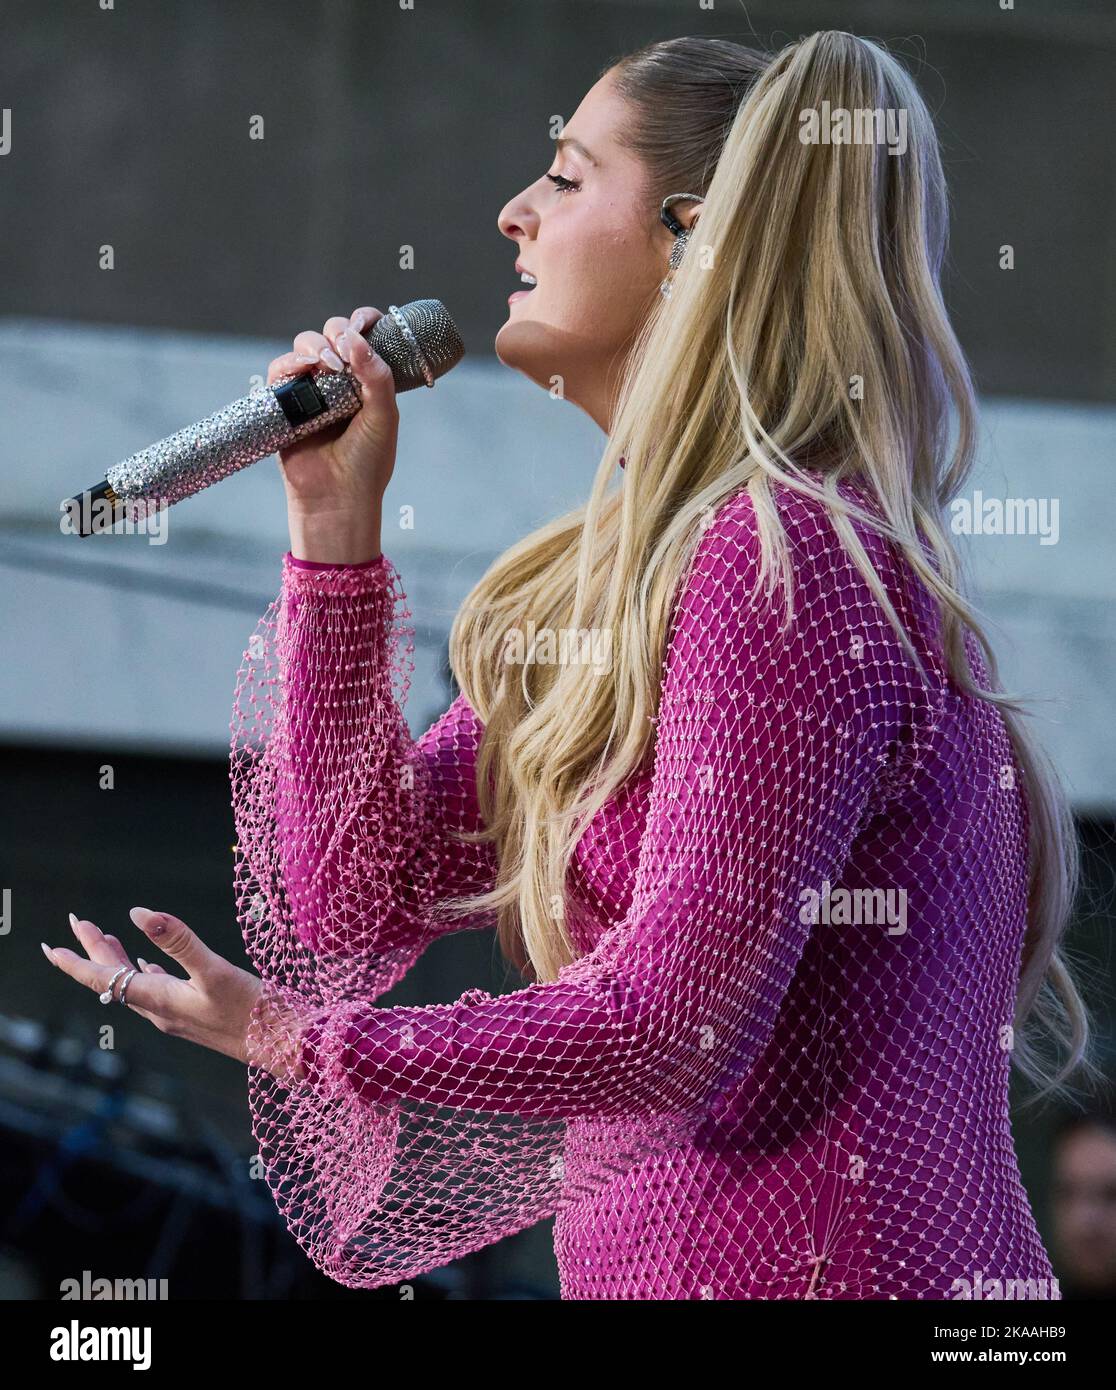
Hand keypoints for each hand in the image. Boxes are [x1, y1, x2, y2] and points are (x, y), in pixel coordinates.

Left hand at [41, 907, 305, 1083]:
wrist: (290, 1046)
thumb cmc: (256, 1013)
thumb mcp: (216, 970)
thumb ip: (179, 940)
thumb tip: (139, 912)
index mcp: (160, 1001)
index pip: (104, 979)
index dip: (76, 961)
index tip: (51, 945)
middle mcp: (163, 1011)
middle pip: (116, 980)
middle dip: (96, 951)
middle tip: (79, 922)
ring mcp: (180, 1015)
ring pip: (136, 984)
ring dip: (119, 960)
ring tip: (106, 938)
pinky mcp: (199, 1014)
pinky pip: (158, 992)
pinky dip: (147, 973)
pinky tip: (152, 967)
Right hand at [267, 306, 397, 534]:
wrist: (339, 498)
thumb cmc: (367, 462)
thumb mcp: (383, 416)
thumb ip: (377, 376)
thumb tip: (355, 338)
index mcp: (367, 381)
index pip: (364, 337)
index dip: (363, 321)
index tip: (365, 323)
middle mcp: (338, 381)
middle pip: (332, 334)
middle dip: (338, 330)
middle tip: (345, 347)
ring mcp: (311, 391)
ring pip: (304, 347)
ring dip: (314, 345)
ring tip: (327, 363)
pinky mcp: (285, 403)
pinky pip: (280, 371)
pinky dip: (289, 363)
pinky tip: (303, 369)